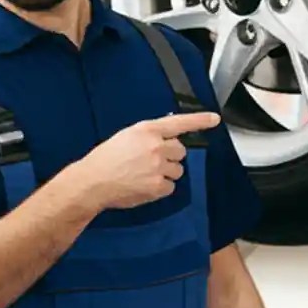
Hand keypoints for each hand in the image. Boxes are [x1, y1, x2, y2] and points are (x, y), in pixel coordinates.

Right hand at [71, 111, 220, 210]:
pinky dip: (160, 188)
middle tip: (150, 161)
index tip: (214, 119)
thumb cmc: (105, 159)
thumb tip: (166, 137)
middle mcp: (156, 146)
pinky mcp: (158, 186)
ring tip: (144, 174)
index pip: (179, 123)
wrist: (93, 181)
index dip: (199, 121)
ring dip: (166, 172)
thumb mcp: (126, 136)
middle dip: (170, 156)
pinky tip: (143, 185)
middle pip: (180, 150)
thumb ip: (148, 135)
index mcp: (147, 130)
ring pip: (178, 169)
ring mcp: (158, 167)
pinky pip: (170, 186)